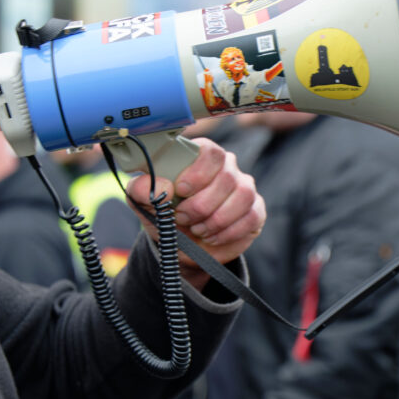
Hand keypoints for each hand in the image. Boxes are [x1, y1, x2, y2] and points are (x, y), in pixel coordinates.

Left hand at [128, 138, 265, 290]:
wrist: (183, 247)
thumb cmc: (167, 217)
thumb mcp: (145, 204)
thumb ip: (142, 189)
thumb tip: (163, 186)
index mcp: (200, 158)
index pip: (210, 151)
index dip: (198, 171)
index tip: (181, 190)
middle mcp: (227, 168)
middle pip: (226, 177)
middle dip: (202, 204)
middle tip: (183, 218)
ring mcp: (244, 188)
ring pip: (242, 196)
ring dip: (216, 219)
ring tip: (197, 229)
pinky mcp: (256, 210)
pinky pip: (251, 217)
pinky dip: (228, 232)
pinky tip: (212, 237)